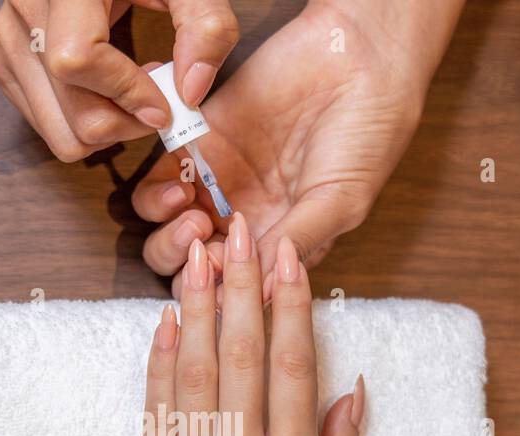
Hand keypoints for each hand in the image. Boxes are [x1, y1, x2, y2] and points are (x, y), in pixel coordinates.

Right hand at [0, 0, 239, 161]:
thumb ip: (206, 27)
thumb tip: (190, 94)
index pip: (78, 60)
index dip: (127, 95)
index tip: (166, 107)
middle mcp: (23, 9)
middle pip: (71, 111)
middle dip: (126, 123)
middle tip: (156, 100)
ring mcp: (7, 39)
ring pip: (58, 131)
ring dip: (106, 127)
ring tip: (130, 89)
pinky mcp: (3, 62)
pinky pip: (45, 125)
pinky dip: (82, 121)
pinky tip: (104, 88)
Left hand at [114, 215, 364, 435]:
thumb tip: (352, 393)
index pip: (290, 367)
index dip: (289, 304)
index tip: (288, 255)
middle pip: (238, 354)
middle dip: (241, 284)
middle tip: (239, 227)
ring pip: (191, 372)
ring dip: (194, 306)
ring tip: (198, 252)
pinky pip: (155, 412)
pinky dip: (158, 364)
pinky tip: (164, 323)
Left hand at [134, 0, 463, 295]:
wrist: (356, 57)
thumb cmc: (365, 133)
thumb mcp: (340, 199)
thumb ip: (298, 241)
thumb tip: (263, 292)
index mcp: (283, 245)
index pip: (237, 289)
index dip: (222, 293)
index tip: (226, 273)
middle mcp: (247, 222)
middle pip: (195, 270)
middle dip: (189, 267)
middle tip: (203, 239)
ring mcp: (219, 186)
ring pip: (166, 234)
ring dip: (168, 236)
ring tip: (191, 212)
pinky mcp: (197, 146)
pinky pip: (156, 182)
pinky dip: (154, 194)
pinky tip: (177, 186)